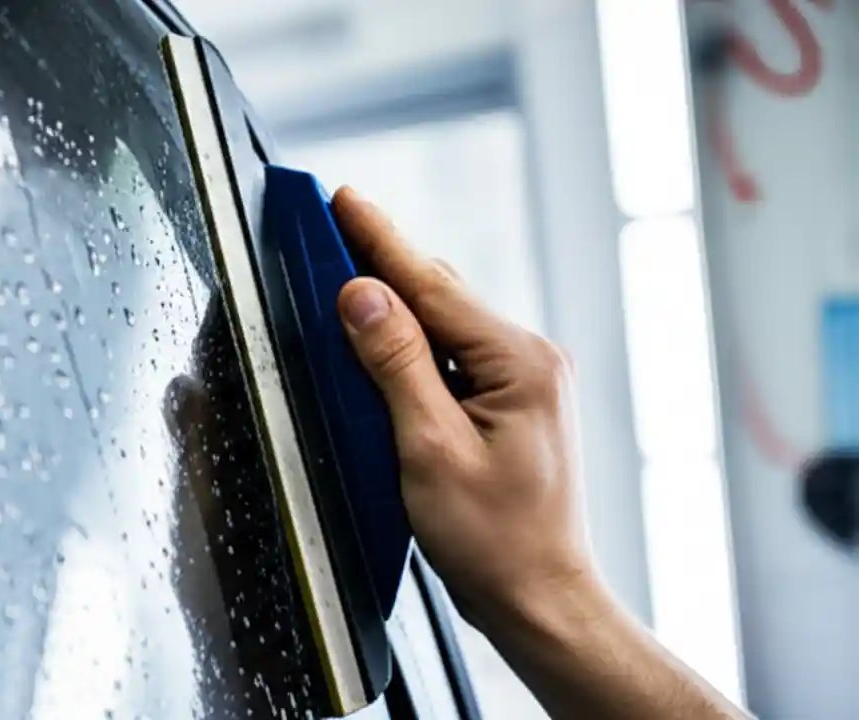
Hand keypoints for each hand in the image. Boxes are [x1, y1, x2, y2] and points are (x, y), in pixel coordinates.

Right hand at [332, 189, 749, 719]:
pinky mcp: (511, 405)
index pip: (433, 285)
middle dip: (383, 264)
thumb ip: (396, 364)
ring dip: (395, 308)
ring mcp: (525, 382)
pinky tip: (382, 346)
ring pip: (445, 327)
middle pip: (440, 297)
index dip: (380, 239)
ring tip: (345, 277)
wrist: (540, 599)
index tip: (344, 198)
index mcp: (519, 363)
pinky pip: (452, 358)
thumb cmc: (494, 541)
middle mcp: (530, 360)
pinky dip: (412, 347)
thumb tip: (362, 293)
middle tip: (331, 227)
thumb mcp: (430, 449)